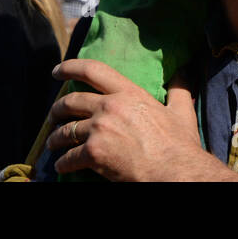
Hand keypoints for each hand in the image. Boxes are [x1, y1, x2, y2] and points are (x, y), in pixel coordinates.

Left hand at [45, 59, 237, 181]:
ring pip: (66, 130)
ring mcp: (100, 129)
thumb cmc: (179, 144)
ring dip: (55, 138)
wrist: (174, 171)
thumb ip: (179, 89)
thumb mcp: (182, 110)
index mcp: (129, 93)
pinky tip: (61, 167)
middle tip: (53, 115)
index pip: (93, 70)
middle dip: (57, 109)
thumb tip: (183, 72)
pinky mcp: (94, 153)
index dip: (70, 67)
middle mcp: (110, 106)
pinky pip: (69, 157)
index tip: (57, 71)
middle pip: (71, 101)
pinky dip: (62, 163)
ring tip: (53, 144)